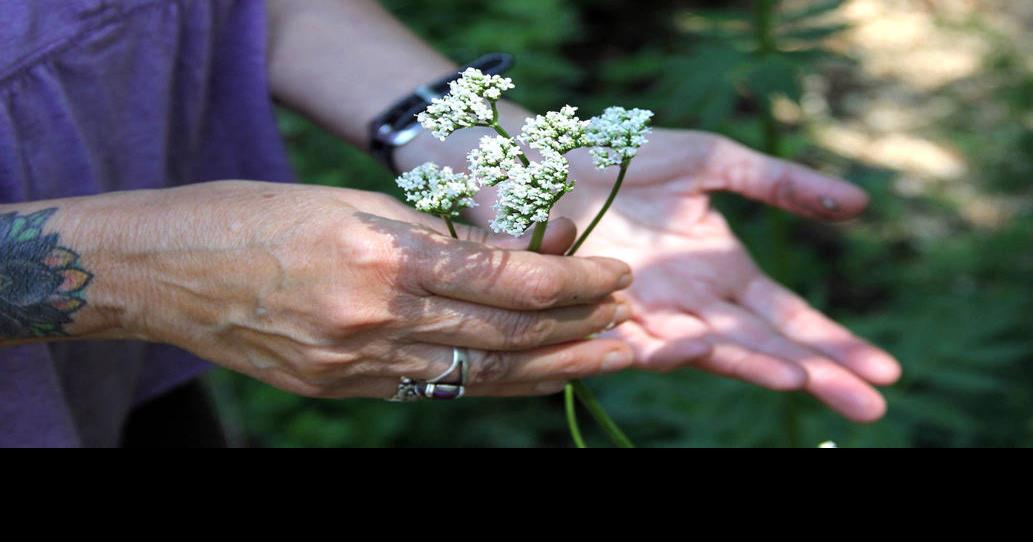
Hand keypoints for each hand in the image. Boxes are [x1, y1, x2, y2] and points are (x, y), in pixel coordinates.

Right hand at [101, 182, 635, 398]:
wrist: (159, 273)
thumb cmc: (248, 217)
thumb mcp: (347, 201)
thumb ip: (429, 237)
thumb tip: (500, 258)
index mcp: (380, 255)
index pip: (504, 278)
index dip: (570, 280)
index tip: (611, 274)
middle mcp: (374, 319)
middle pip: (504, 334)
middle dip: (576, 327)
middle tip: (625, 318)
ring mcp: (355, 366)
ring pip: (478, 375)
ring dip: (549, 367)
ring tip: (602, 359)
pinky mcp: (339, 391)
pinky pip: (432, 391)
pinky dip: (488, 383)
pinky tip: (528, 377)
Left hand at [555, 130, 901, 421]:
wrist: (550, 158)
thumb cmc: (628, 157)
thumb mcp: (715, 162)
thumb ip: (778, 184)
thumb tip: (860, 205)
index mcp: (725, 271)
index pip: (789, 318)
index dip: (835, 344)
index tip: (885, 370)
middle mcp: (695, 303)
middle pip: (764, 346)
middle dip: (817, 375)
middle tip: (870, 406)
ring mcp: (651, 312)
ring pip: (710, 350)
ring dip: (754, 365)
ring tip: (801, 379)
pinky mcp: (603, 313)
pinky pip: (638, 339)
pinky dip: (669, 346)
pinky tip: (700, 348)